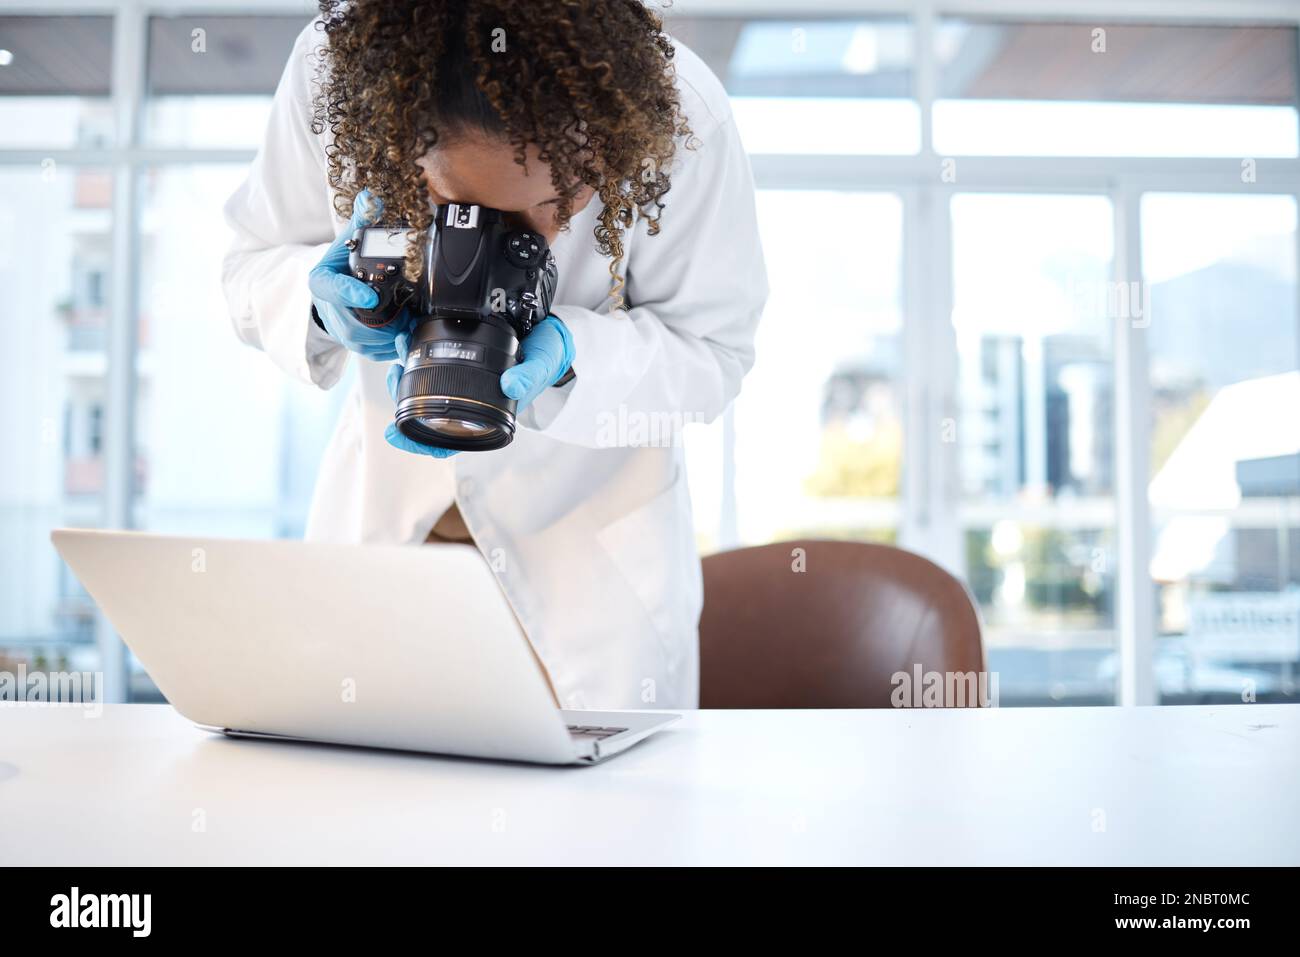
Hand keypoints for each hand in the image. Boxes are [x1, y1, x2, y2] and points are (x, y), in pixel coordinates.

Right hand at [308, 190, 408, 360]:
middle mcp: (329, 310)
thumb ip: (362, 219)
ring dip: (392, 336)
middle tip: (408, 315)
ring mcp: (341, 332)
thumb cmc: (345, 263)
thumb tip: (372, 197)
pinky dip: (394, 348)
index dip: (348, 293)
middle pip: (353, 324)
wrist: (337, 288)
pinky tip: (409, 335)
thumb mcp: (351, 237)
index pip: (330, 288)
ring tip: (412, 323)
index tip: (369, 296)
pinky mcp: (356, 346)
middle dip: (384, 323)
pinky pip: (375, 354)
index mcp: (323, 281)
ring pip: (366, 343)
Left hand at [380, 316, 573, 457]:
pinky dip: (415, 354)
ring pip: (424, 390)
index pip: (449, 441)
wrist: (550, 334)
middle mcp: (470, 402)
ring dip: (405, 376)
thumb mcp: (542, 365)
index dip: (421, 444)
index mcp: (488, 415)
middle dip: (403, 400)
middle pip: (426, 415)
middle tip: (394, 377)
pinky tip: (407, 341)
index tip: (395, 435)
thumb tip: (510, 386)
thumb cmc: (546, 356)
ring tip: (398, 355)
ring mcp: (463, 383)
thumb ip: (529, 377)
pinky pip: (431, 365)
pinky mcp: (459, 360)